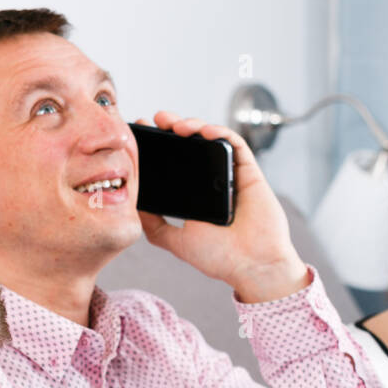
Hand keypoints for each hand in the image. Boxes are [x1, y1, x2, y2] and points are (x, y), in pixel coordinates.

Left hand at [133, 112, 307, 301]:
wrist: (252, 266)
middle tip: (156, 120)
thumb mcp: (176, 241)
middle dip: (172, 127)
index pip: (175, 162)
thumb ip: (155, 226)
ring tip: (176, 125)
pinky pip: (236, 144)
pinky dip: (220, 132)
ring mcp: (231, 175)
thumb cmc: (220, 257)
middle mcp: (213, 181)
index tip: (140, 135)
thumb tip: (135, 208)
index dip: (159, 146)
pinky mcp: (249, 172)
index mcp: (196, 194)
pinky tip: (204, 131)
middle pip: (191, 145)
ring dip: (193, 125)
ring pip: (211, 139)